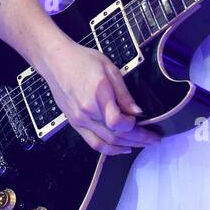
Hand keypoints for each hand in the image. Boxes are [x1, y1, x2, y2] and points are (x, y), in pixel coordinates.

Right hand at [36, 39, 160, 155]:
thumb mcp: (109, 69)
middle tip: (154, 140)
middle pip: (115, 135)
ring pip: (105, 143)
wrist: (56, 61)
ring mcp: (79, 120)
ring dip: (126, 147)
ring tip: (142, 145)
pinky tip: (122, 148)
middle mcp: (87, 111)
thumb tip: (138, 112)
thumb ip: (124, 93)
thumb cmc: (83, 60)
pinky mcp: (74, 123)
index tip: (144, 121)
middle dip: (138, 140)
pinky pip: (93, 143)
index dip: (134, 126)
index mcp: (98, 94)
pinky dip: (109, 149)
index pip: (117, 122)